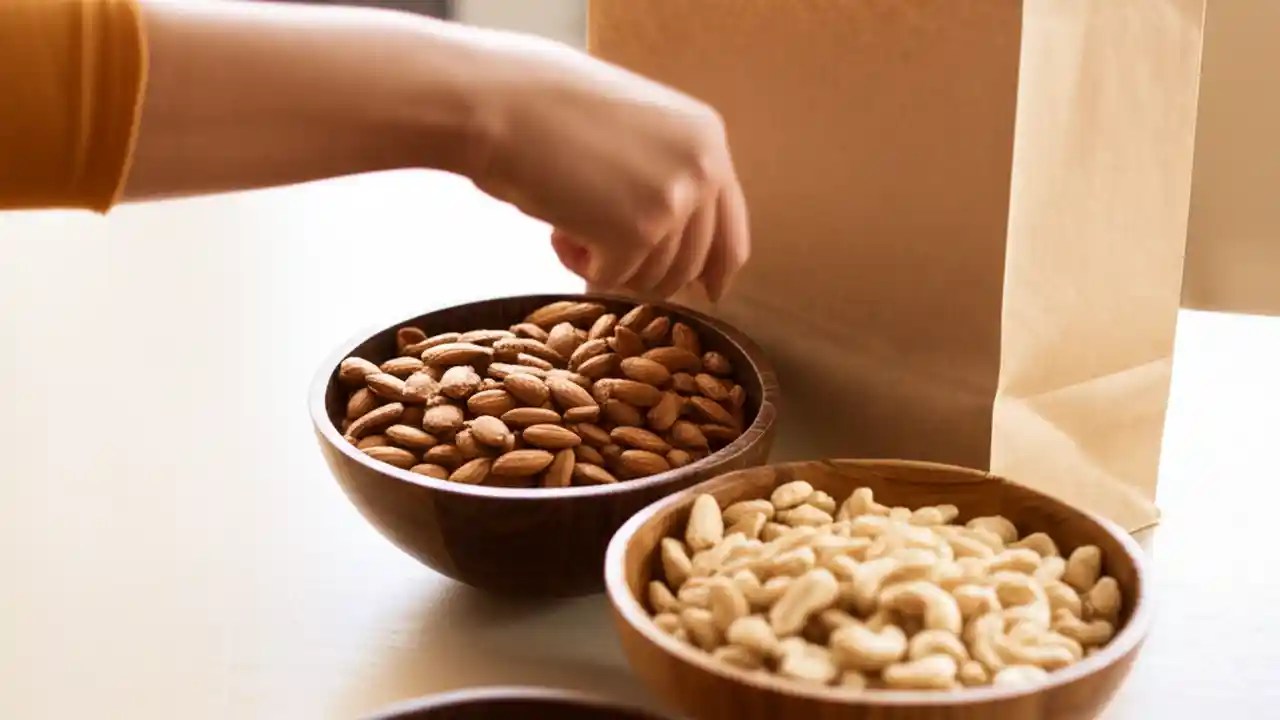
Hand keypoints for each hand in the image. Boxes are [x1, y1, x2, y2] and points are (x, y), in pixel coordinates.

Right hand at [466, 33, 749, 299]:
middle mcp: (702, 170)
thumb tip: (676, 242)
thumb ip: (665, 175)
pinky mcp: (636, 233)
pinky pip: (613, 279)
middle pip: (691, 263)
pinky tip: (557, 232)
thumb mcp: (633, 131)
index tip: (709, 293)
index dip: (719, 268)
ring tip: (569, 227)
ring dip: (608, 265)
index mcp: (707, 139)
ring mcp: (673, 203)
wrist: (501, 104)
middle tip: (601, 259)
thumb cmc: (548, 111)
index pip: (731, 226)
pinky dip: (581, 267)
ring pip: (652, 277)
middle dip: (648, 275)